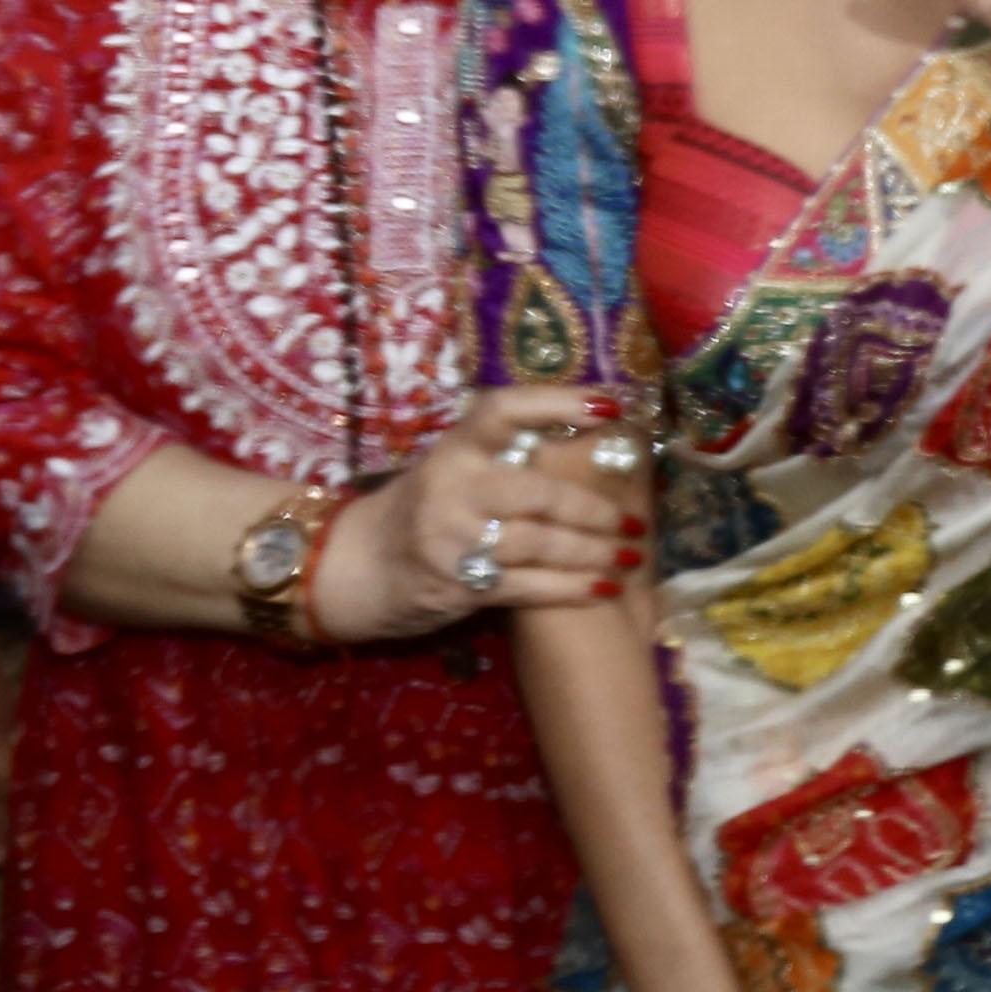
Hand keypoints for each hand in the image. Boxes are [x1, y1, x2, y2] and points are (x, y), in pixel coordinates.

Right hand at [303, 387, 642, 641]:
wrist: (355, 567)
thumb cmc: (421, 510)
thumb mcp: (452, 469)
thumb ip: (504, 456)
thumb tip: (590, 440)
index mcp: (454, 447)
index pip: (505, 411)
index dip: (559, 403)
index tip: (611, 404)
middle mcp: (452, 486)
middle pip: (538, 492)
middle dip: (594, 509)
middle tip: (636, 520)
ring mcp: (452, 538)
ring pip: (540, 543)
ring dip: (593, 552)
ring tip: (632, 556)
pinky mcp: (456, 584)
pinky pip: (528, 586)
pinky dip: (572, 588)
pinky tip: (605, 588)